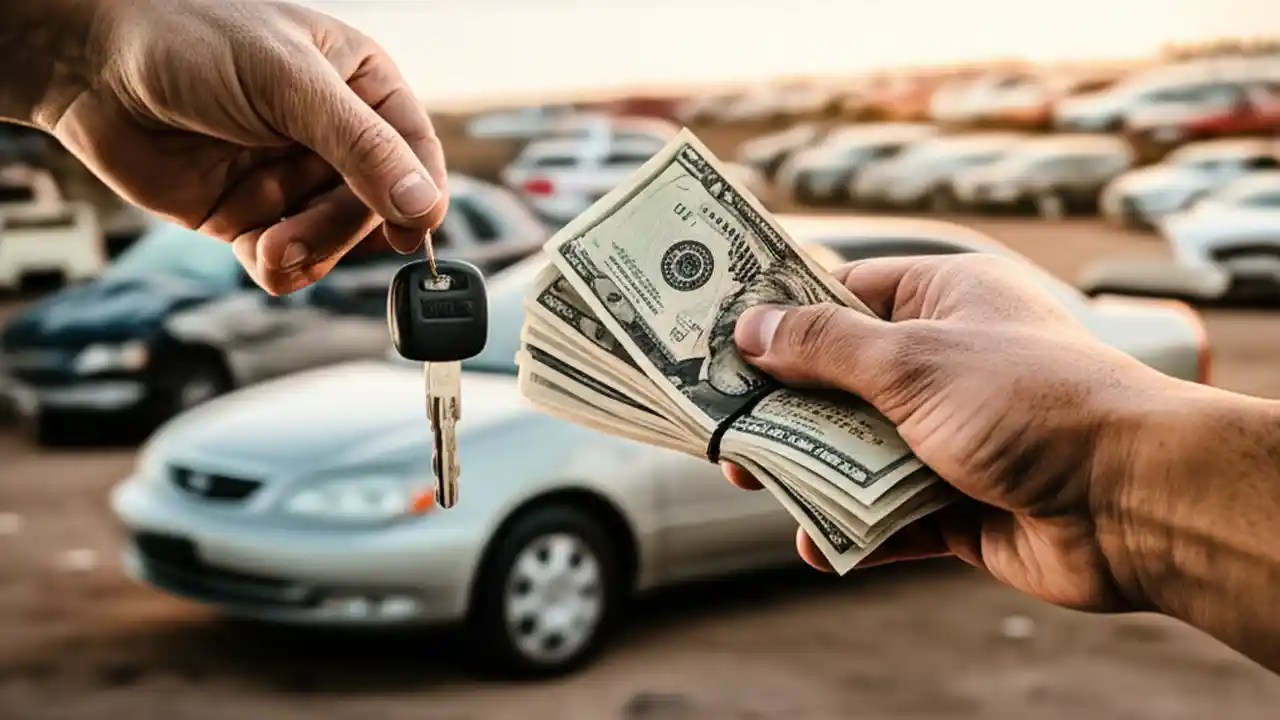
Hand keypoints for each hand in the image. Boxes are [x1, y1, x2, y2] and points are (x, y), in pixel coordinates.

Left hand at [33, 0, 446, 293]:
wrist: (89, 63)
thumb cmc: (192, 40)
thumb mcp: (291, 83)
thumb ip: (362, 147)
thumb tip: (423, 204)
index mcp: (360, 86)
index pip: (415, 151)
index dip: (418, 196)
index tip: (410, 236)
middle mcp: (333, 135)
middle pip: (374, 207)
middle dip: (339, 229)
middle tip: (300, 237)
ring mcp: (292, 177)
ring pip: (333, 240)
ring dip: (307, 253)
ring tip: (269, 247)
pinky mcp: (251, 213)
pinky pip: (287, 259)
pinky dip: (277, 268)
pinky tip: (257, 255)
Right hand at [725, 254, 1173, 611]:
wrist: (1135, 503)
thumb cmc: (1031, 402)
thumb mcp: (914, 359)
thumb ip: (824, 346)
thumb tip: (749, 329)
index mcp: (943, 299)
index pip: (842, 293)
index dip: (778, 313)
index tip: (714, 336)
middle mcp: (944, 362)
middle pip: (837, 380)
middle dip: (780, 406)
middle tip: (722, 425)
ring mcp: (950, 435)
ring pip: (855, 451)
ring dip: (809, 470)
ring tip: (754, 480)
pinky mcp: (958, 503)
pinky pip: (886, 515)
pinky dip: (853, 530)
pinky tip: (819, 545)